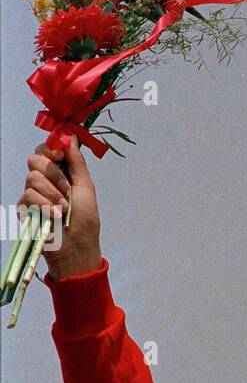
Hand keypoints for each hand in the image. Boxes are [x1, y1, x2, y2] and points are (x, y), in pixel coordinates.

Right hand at [18, 138, 101, 278]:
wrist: (77, 247)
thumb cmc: (86, 220)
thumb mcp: (86, 187)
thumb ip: (77, 161)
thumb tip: (71, 135)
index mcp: (60, 173)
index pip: (45, 150)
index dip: (50, 149)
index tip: (59, 157)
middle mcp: (44, 181)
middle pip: (35, 159)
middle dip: (53, 174)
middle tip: (67, 191)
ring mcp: (33, 194)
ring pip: (32, 178)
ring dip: (52, 194)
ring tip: (64, 209)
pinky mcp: (24, 209)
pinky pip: (27, 195)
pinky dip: (43, 206)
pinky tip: (53, 216)